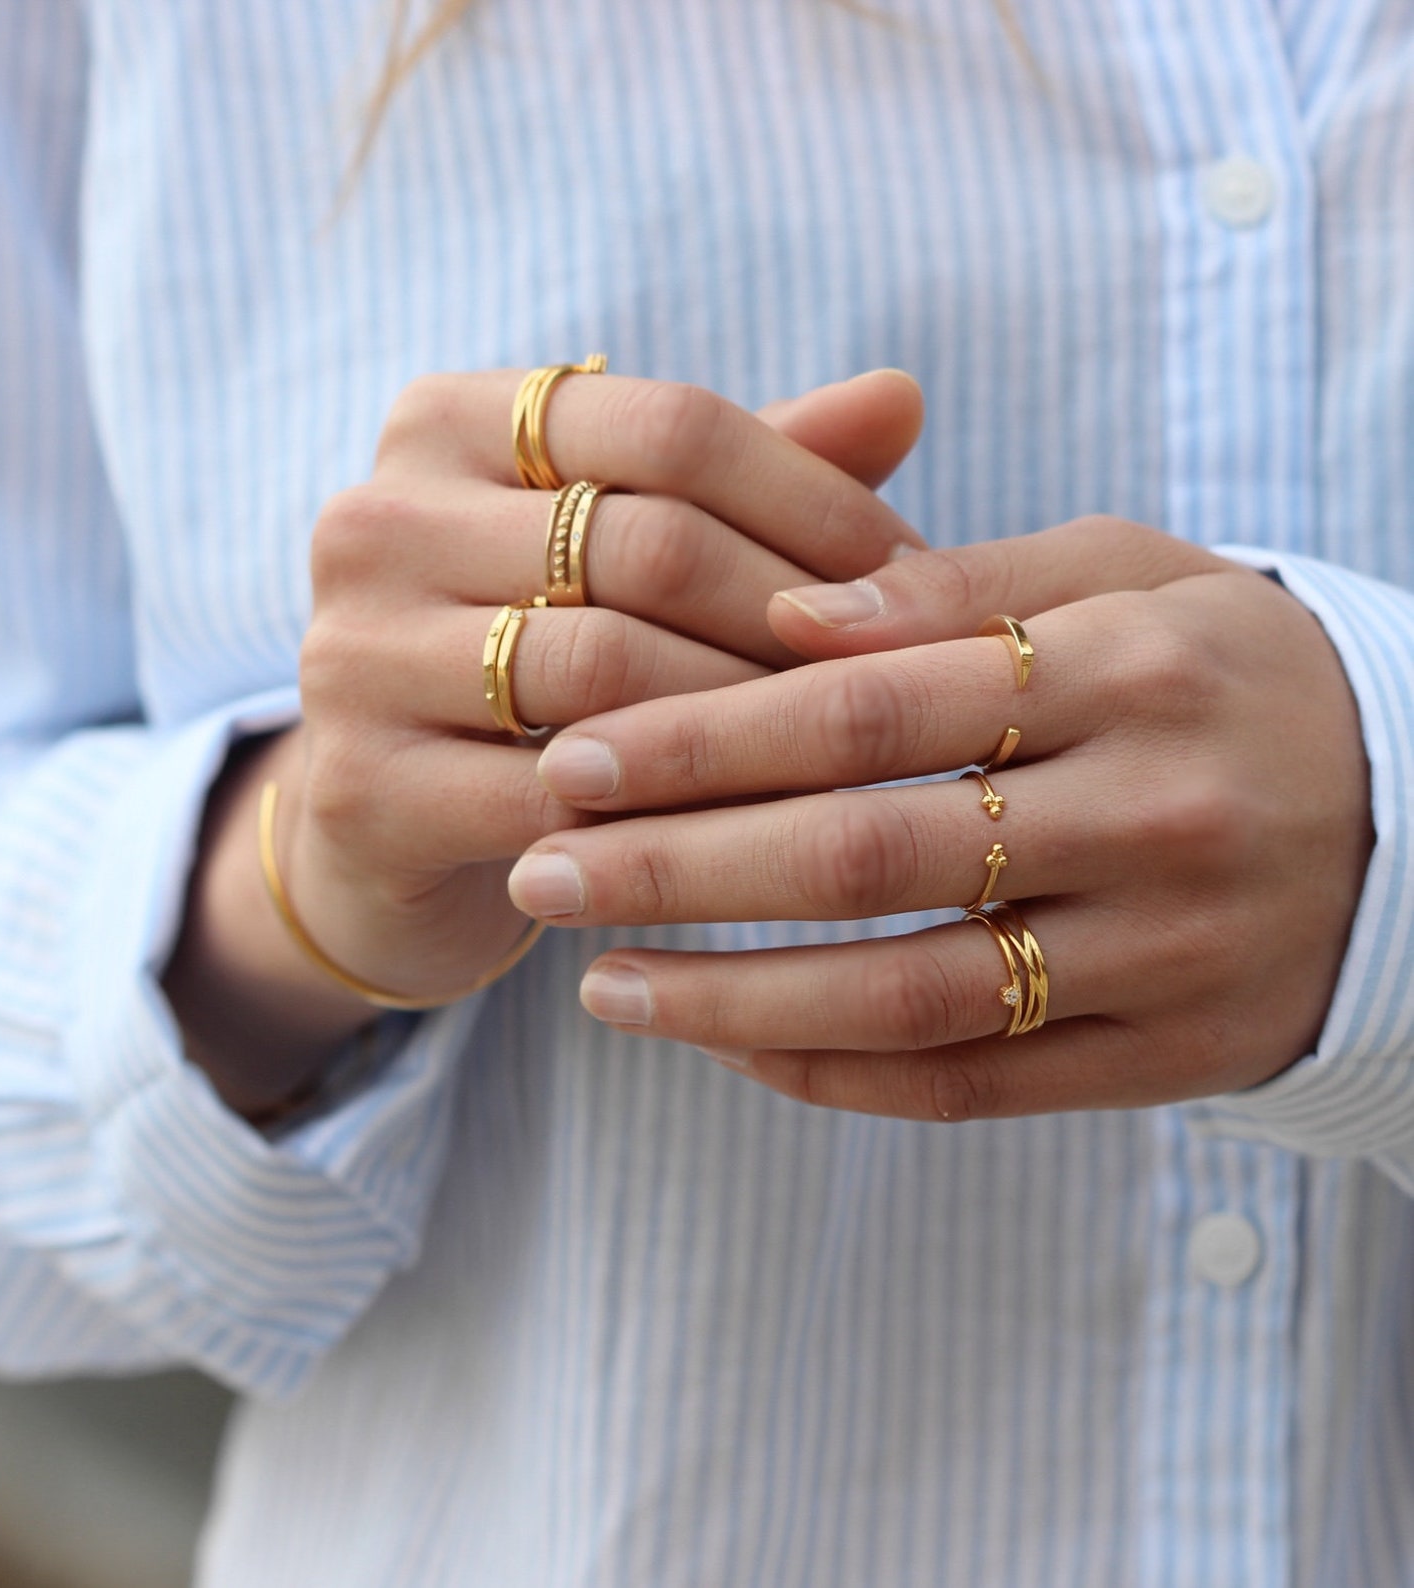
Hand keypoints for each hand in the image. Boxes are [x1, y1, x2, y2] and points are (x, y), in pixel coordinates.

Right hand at [162, 367, 924, 1114]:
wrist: (386, 828)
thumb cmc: (534, 668)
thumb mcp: (621, 556)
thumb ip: (744, 477)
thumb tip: (904, 394)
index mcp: (445, 425)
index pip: (670, 427)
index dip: (816, 502)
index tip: (917, 581)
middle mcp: (378, 519)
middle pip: (647, 544)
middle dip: (798, 618)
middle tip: (908, 680)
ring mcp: (351, 653)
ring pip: (610, 670)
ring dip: (753, 721)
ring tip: (855, 754)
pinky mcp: (361, 787)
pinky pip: (563, 795)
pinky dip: (680, 815)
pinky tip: (765, 834)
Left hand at [508, 518, 1373, 1119]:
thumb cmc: (1217, 668)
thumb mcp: (1122, 578)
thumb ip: (955, 590)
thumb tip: (785, 618)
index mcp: (1123, 668)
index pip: (868, 712)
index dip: (704, 736)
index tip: (573, 754)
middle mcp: (1148, 815)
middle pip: (865, 857)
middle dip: (679, 868)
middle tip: (541, 868)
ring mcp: (1165, 955)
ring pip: (908, 996)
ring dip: (731, 998)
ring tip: (598, 984)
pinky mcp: (1168, 1058)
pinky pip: (971, 1090)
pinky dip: (832, 1074)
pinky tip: (722, 1045)